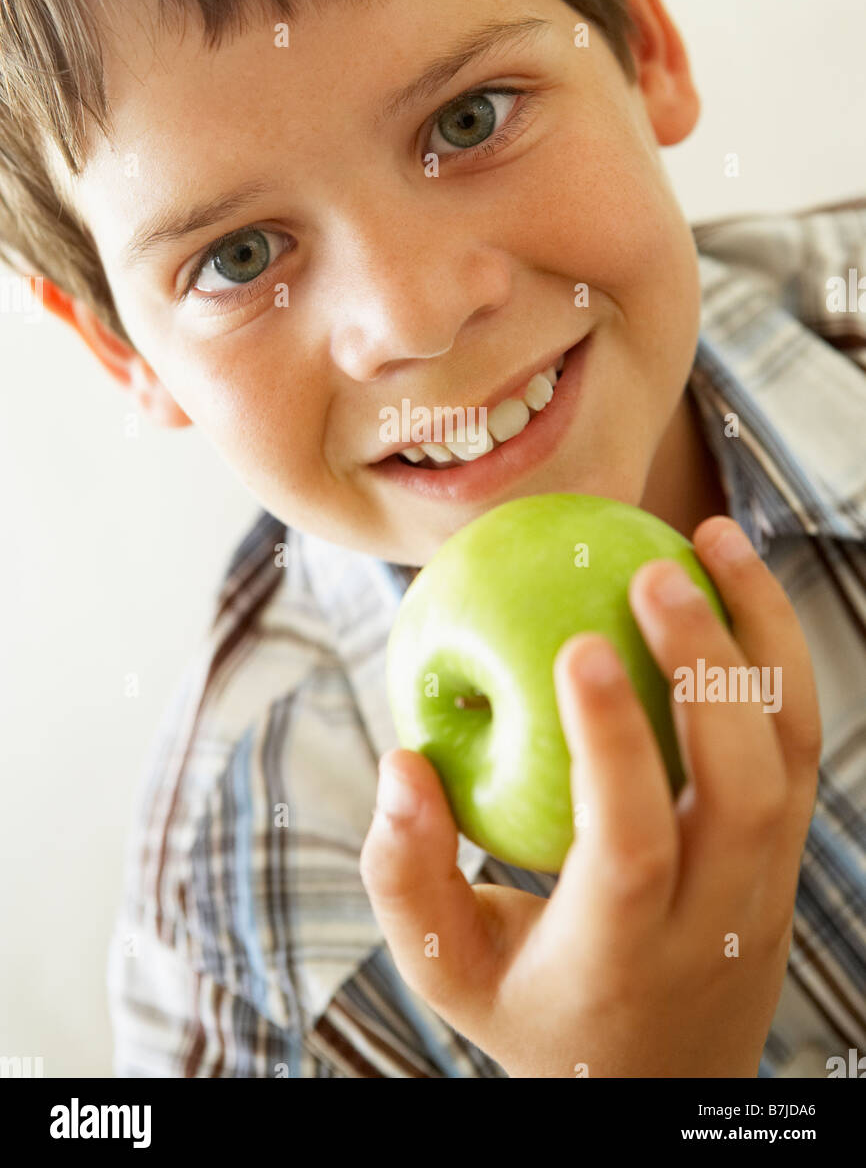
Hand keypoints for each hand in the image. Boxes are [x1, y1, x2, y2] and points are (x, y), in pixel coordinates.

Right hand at [359, 515, 821, 1076]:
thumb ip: (407, 876)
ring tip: (713, 538)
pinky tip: (732, 581)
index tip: (579, 646)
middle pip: (745, 790)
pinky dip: (774, 652)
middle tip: (653, 571)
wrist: (659, 1077)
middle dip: (707, 670)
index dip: (614, 743)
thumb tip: (402, 764)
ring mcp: (767, 883)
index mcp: (622, 953)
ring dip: (764, 636)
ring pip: (795, 752)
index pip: (634, 844)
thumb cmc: (536, 1009)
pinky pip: (799, 739)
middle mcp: (715, 919)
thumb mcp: (449, 970)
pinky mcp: (785, 847)